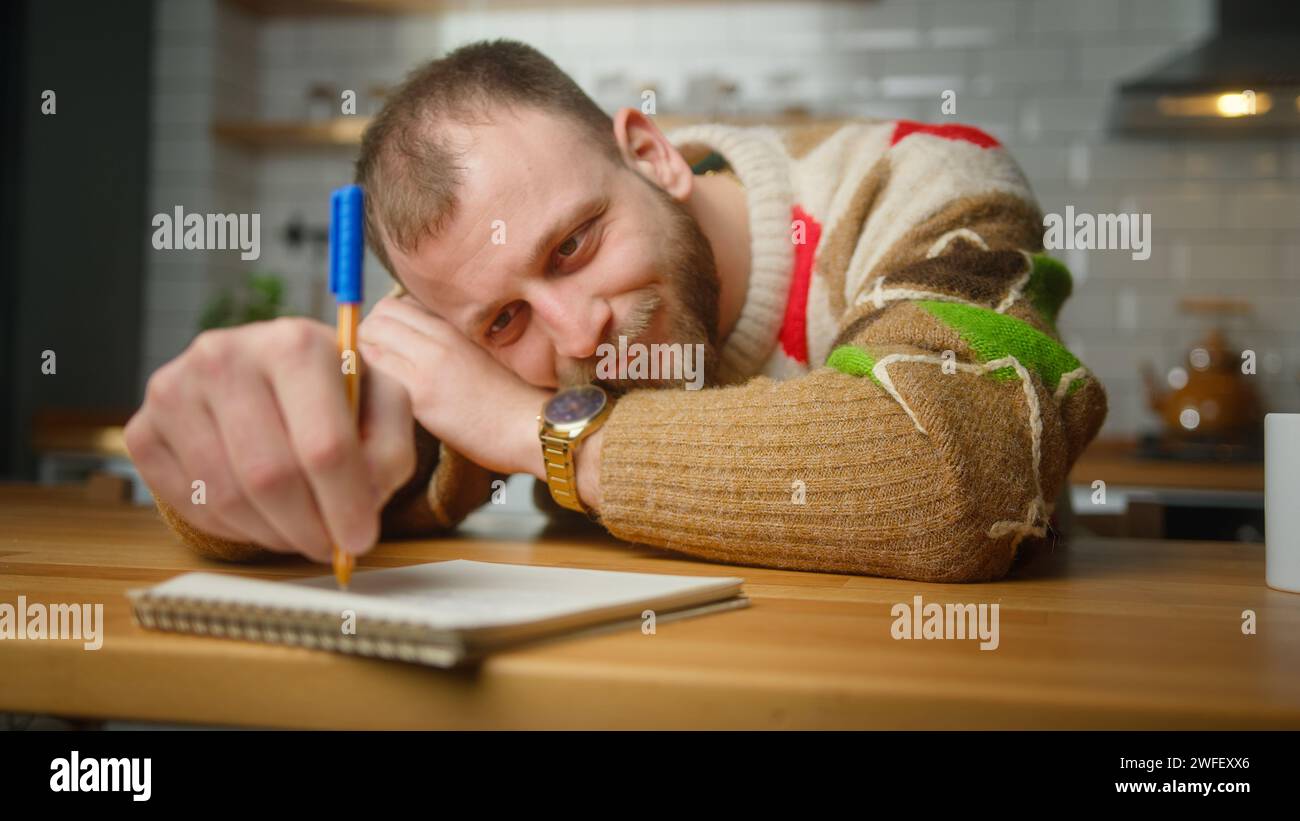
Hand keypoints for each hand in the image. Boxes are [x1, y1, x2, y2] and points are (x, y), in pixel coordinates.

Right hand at [124, 317, 417, 561]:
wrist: (267, 373)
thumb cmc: (333, 392)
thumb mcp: (382, 405)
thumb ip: (389, 450)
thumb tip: (360, 503)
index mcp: (293, 343)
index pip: (323, 445)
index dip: (345, 505)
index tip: (360, 541)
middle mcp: (224, 356)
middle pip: (270, 477)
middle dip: (308, 527)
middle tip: (330, 548)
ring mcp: (174, 391)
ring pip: (227, 497)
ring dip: (273, 532)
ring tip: (301, 529)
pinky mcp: (143, 429)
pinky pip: (188, 504)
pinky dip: (231, 527)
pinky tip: (260, 514)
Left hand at [358, 294, 550, 477]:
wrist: (532, 429)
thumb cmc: (509, 402)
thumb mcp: (478, 358)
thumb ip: (445, 345)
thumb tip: (408, 345)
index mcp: (455, 327)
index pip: (398, 304)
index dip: (386, 326)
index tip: (389, 350)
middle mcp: (439, 337)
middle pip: (379, 314)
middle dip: (368, 337)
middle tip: (379, 366)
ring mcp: (428, 362)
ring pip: (368, 337)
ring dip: (365, 358)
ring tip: (381, 384)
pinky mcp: (420, 393)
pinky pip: (374, 371)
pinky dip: (369, 381)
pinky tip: (385, 403)